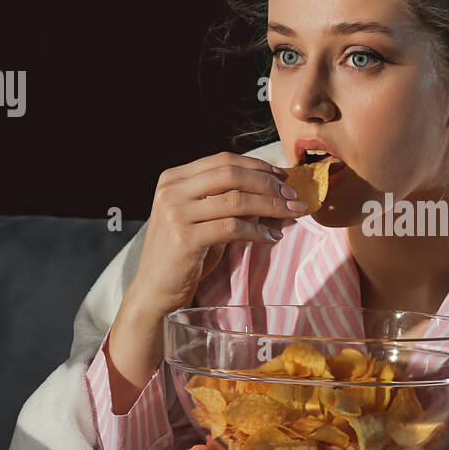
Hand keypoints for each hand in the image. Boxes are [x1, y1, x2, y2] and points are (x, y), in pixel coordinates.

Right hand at [126, 152, 307, 317]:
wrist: (155, 289)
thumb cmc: (184, 254)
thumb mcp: (203, 218)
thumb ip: (227, 200)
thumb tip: (272, 189)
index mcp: (173, 179)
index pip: (223, 161)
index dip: (258, 166)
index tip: (283, 177)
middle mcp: (171, 191)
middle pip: (231, 174)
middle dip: (268, 184)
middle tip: (293, 196)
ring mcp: (176, 213)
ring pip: (236, 200)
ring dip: (271, 206)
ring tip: (292, 214)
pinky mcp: (185, 238)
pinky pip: (233, 228)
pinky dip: (258, 232)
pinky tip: (273, 238)